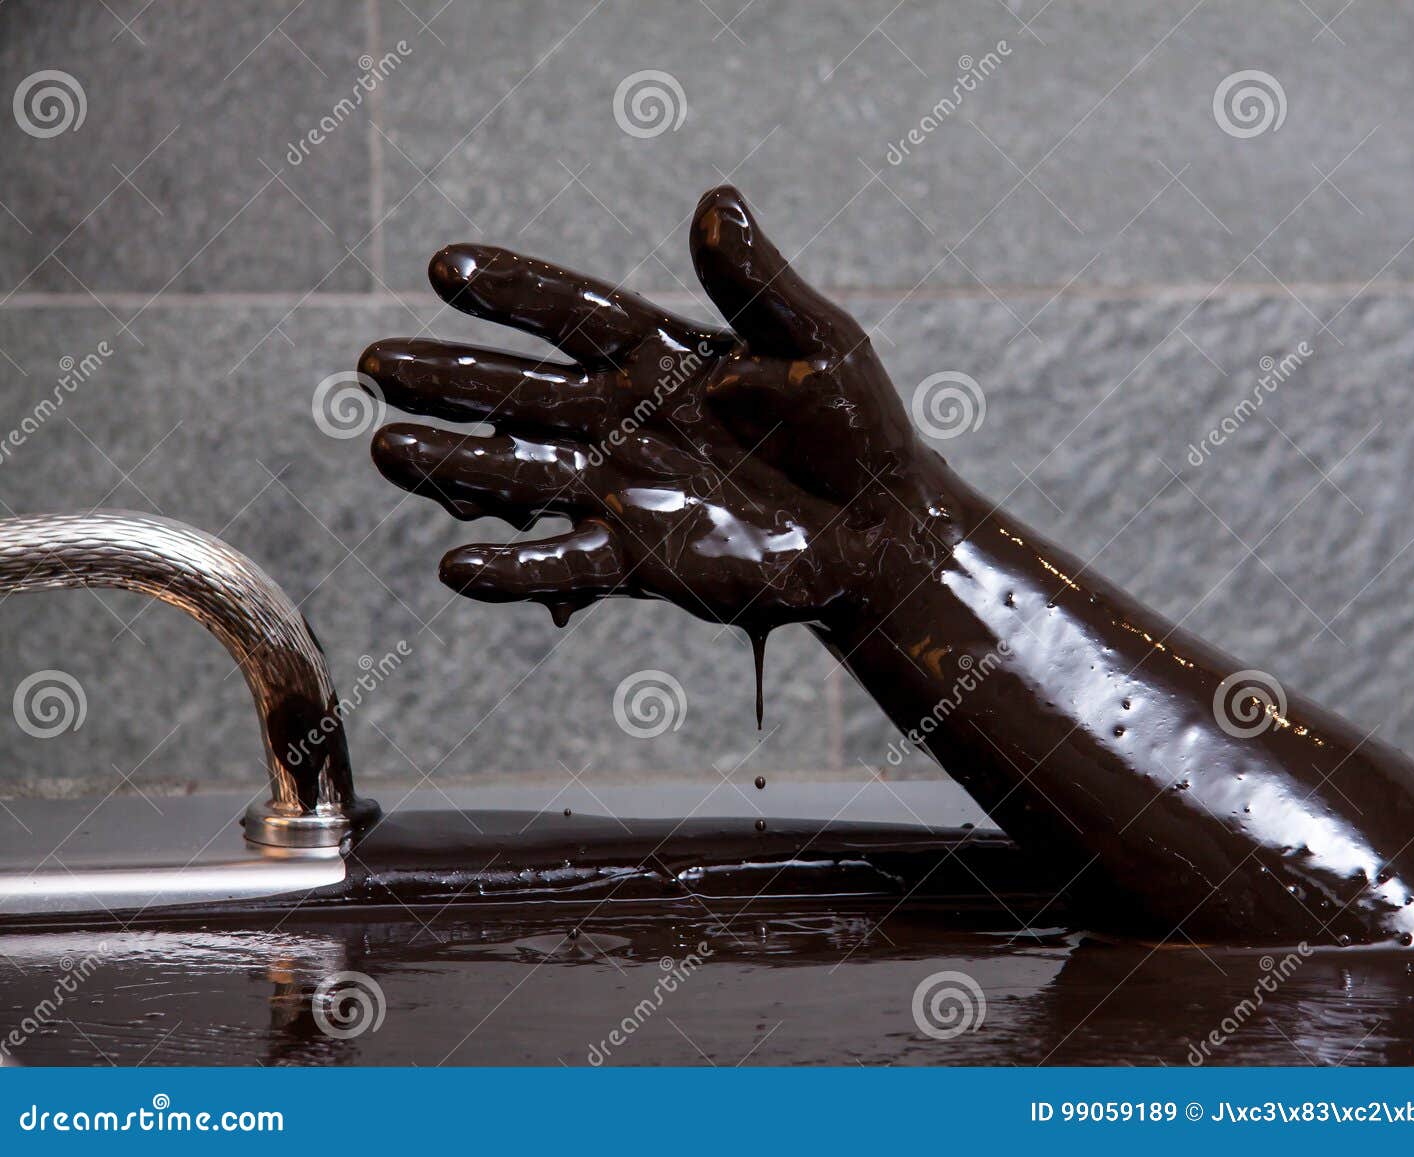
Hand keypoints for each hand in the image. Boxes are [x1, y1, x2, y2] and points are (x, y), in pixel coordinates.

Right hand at [359, 186, 948, 631]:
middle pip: (521, 393)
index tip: (445, 266)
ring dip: (457, 465)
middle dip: (451, 379)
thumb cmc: (854, 427)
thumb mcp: (817, 344)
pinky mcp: (639, 559)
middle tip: (375, 366)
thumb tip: (716, 201)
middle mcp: (624, 421)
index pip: (572, 314)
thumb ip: (757, 285)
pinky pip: (564, 564)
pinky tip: (455, 568)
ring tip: (387, 450)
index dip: (512, 292)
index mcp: (660, 358)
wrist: (880, 531)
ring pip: (522, 474)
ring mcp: (625, 491)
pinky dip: (514, 570)